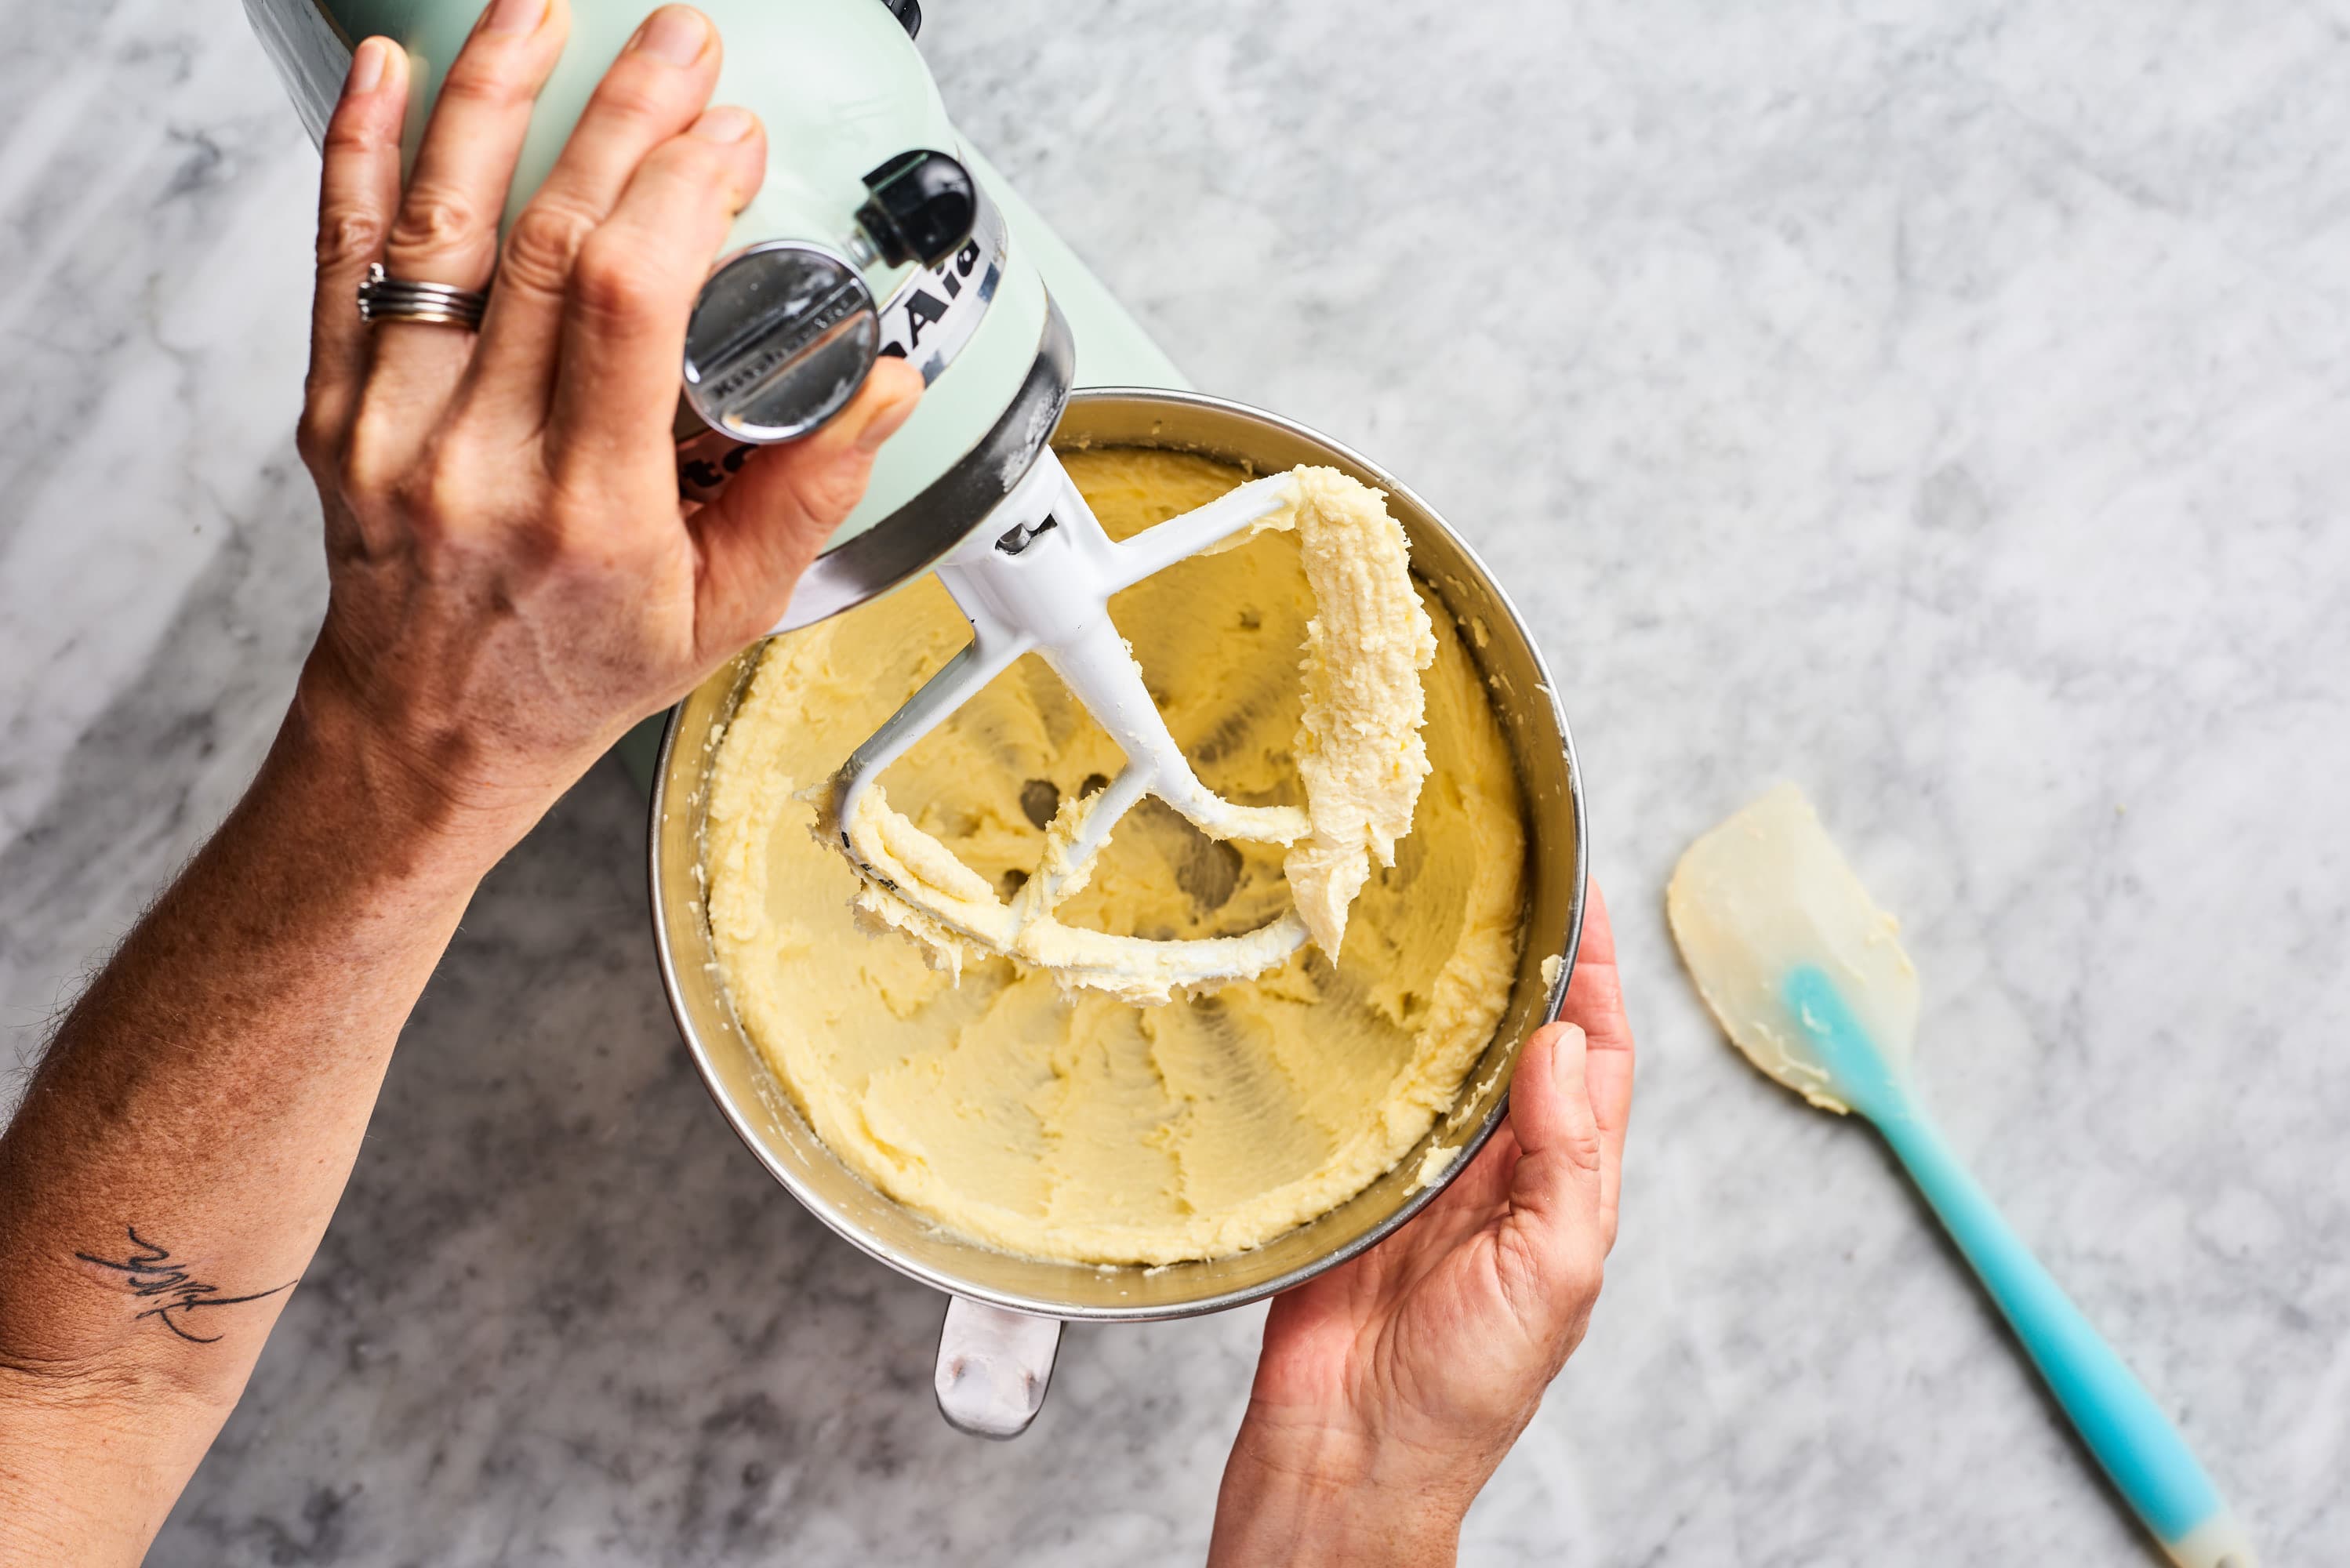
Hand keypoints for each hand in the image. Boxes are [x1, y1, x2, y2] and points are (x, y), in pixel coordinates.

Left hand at [295, 2, 922, 859]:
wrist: (432, 728)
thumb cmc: (577, 668)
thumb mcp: (727, 611)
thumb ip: (810, 493)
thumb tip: (885, 384)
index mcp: (589, 510)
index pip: (628, 304)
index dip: (682, 194)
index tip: (733, 141)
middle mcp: (476, 460)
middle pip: (547, 241)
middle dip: (621, 116)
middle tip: (680, 45)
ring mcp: (388, 427)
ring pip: (437, 227)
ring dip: (490, 95)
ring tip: (542, 10)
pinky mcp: (334, 407)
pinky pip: (338, 259)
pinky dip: (357, 151)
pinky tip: (384, 69)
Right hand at [1209, 884, 1634, 1566]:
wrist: (1350, 1451)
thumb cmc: (1464, 1393)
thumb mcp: (1551, 1271)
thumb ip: (1566, 1157)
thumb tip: (1565, 1042)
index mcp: (1565, 1187)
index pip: (1598, 1054)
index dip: (1596, 974)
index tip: (1585, 895)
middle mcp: (1500, 1168)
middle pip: (1521, 1038)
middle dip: (1522, 959)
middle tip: (1505, 879)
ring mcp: (1425, 1173)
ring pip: (1445, 1055)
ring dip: (1445, 988)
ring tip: (1434, 913)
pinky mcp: (1353, 1181)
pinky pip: (1367, 1092)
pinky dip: (1367, 1040)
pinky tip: (1352, 995)